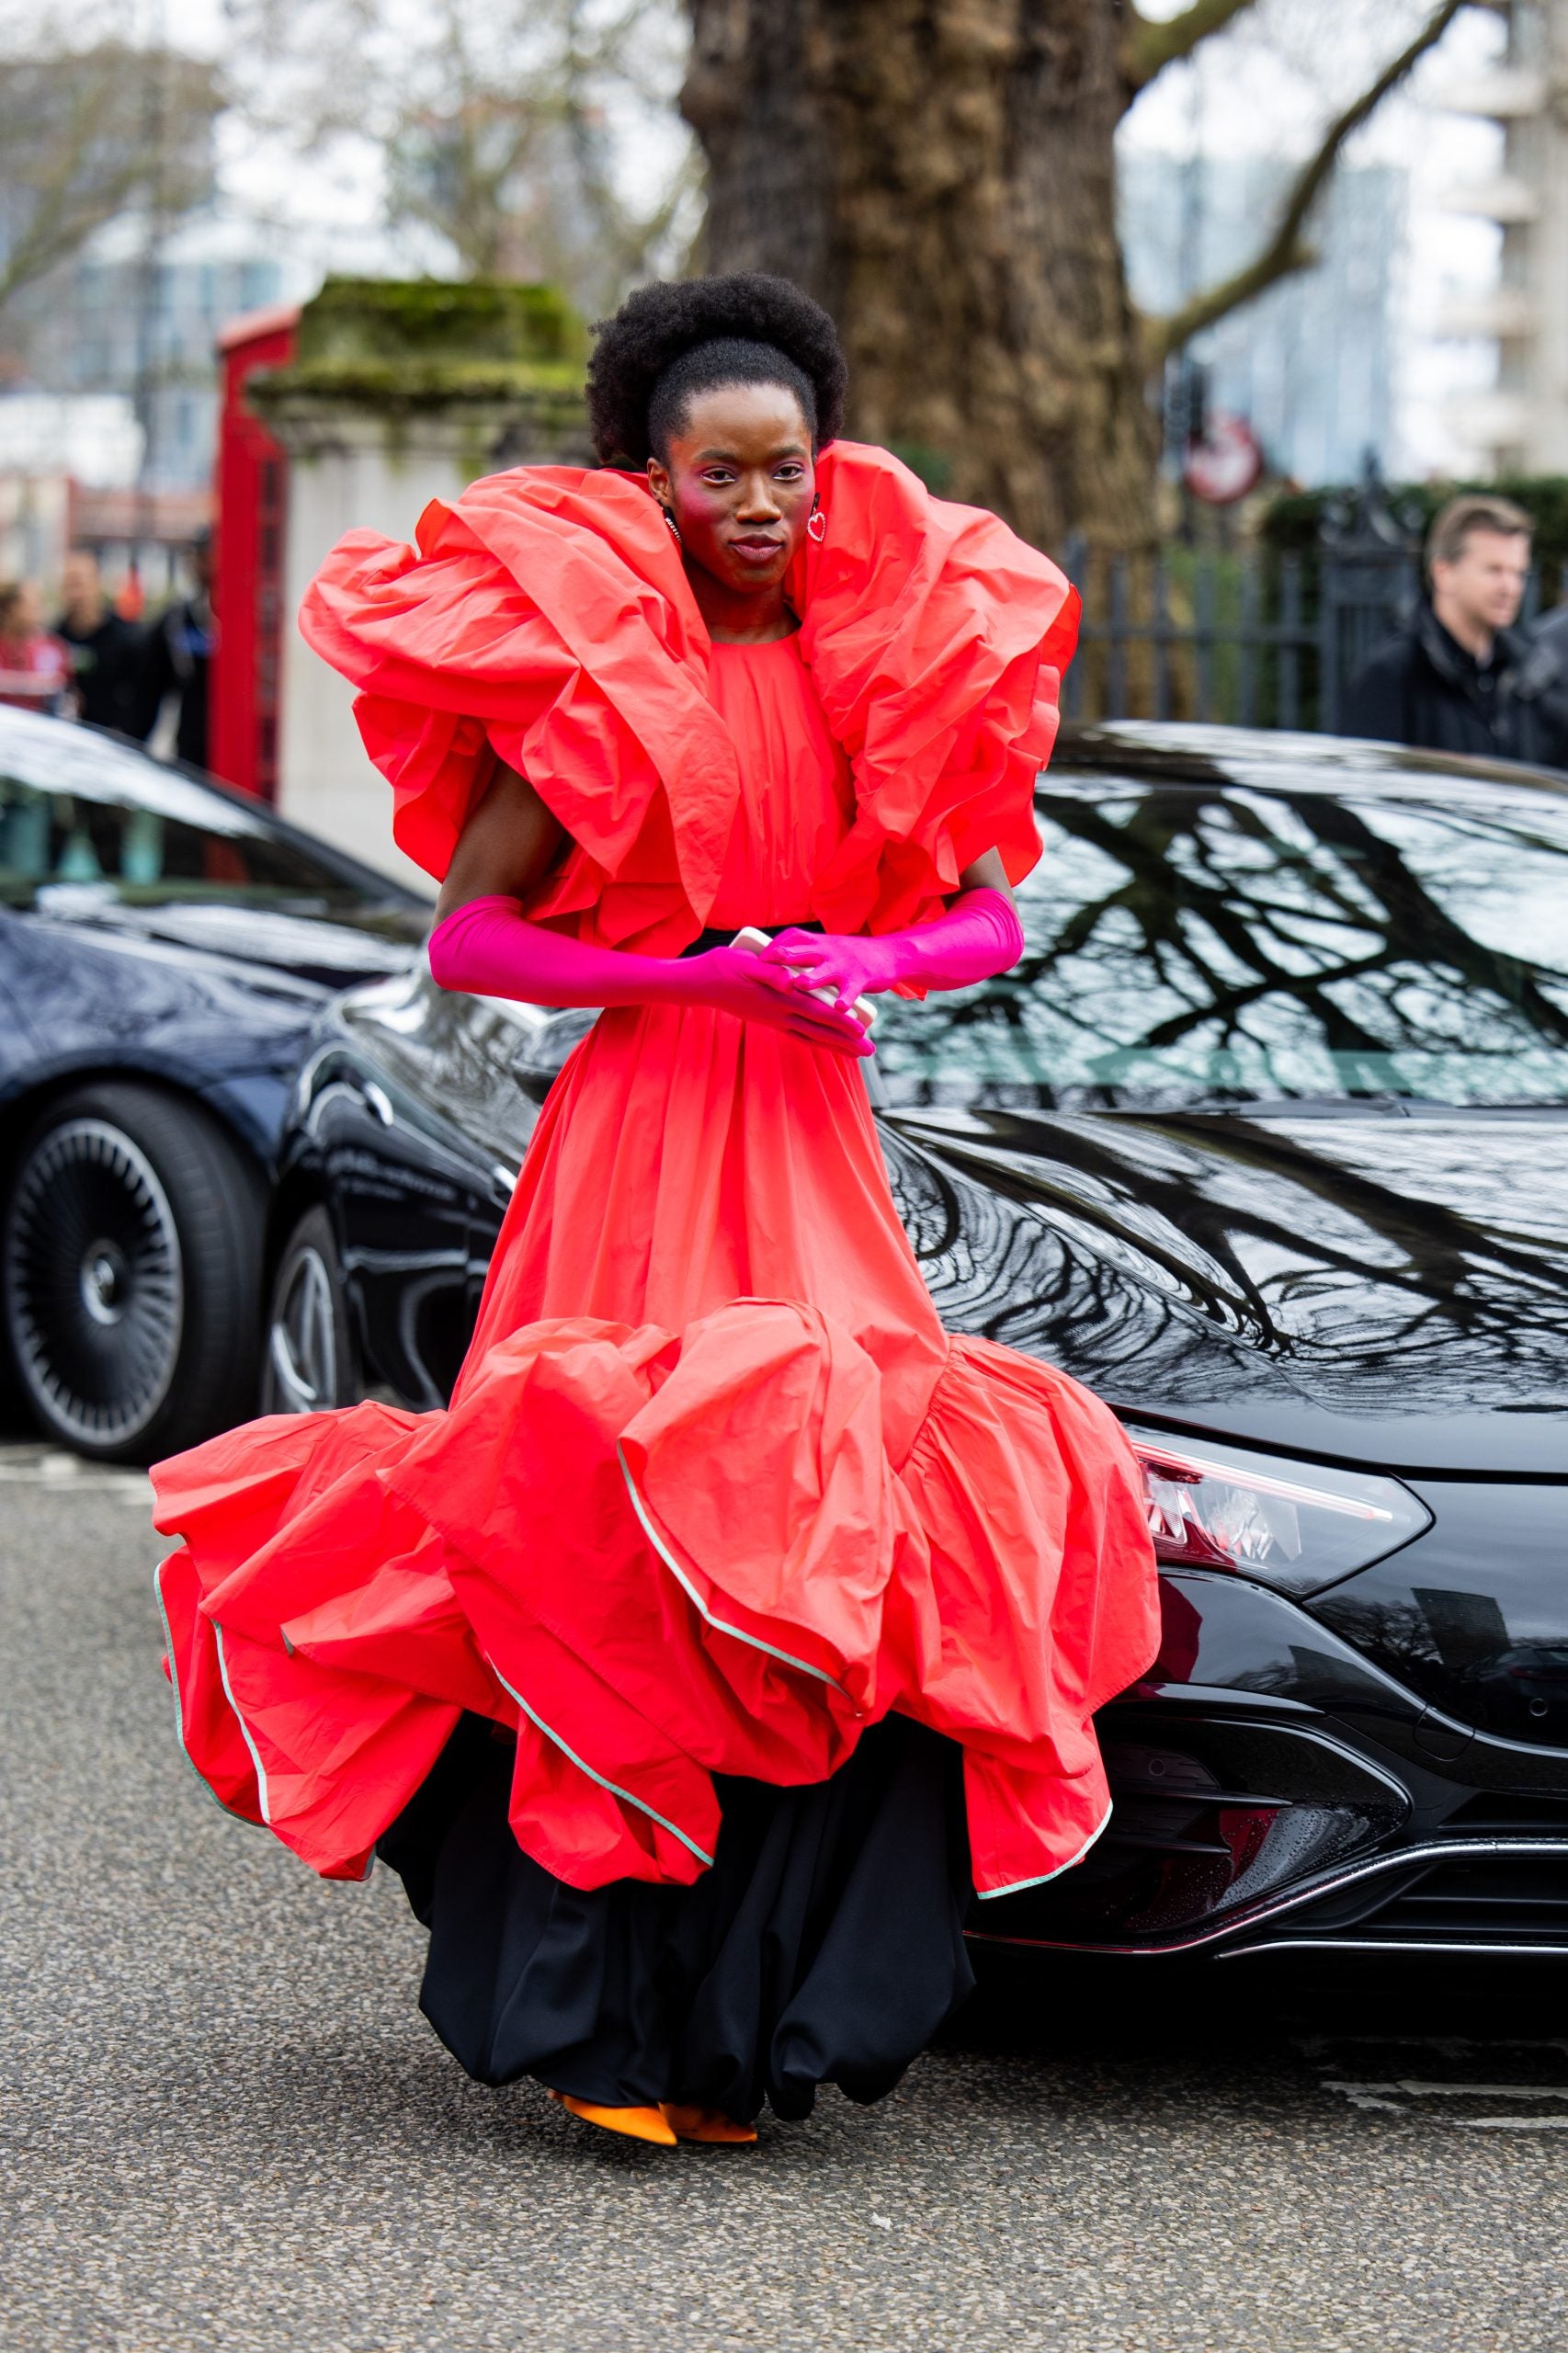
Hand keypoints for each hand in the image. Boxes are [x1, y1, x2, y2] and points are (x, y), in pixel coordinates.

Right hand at [679, 947, 873, 1057]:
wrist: (701, 983)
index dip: (841, 1022)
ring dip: (835, 1046)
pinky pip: (798, 1035)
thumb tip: (791, 981)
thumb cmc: (724, 968)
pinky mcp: (770, 1020)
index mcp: (779, 999)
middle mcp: (780, 1015)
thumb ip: (771, 971)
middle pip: (819, 1031)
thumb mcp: (748, 964)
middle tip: (870, 1051)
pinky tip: (826, 1045)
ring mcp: (775, 1020)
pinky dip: (816, 1041)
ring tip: (856, 1054)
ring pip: (811, 1037)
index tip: (862, 1030)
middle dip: (846, 1042)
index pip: (817, 1012)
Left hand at [757, 927, 904, 1013]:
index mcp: (818, 942)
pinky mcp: (861, 979)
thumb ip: (803, 953)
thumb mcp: (825, 948)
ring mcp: (845, 965)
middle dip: (786, 956)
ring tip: (799, 984)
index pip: (792, 938)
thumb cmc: (849, 955)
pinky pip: (852, 989)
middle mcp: (829, 951)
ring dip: (812, 977)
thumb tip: (773, 960)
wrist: (888, 955)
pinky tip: (839, 1007)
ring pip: (826, 972)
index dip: (774, 946)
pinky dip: (846, 998)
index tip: (758, 958)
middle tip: (766, 962)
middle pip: (804, 952)